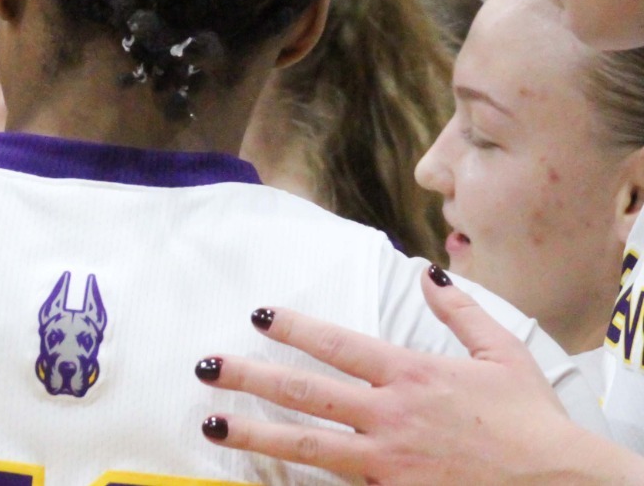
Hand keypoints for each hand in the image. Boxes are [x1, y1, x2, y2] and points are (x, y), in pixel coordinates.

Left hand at [198, 273, 623, 483]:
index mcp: (413, 376)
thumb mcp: (504, 356)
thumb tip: (428, 273)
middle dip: (250, 377)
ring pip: (307, 444)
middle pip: (306, 392)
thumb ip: (460, 314)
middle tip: (205, 366)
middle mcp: (391, 416)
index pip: (339, 344)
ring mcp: (387, 462)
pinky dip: (298, 482)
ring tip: (211, 423)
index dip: (294, 327)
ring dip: (254, 432)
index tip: (257, 314)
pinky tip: (261, 478)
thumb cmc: (533, 423)